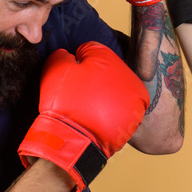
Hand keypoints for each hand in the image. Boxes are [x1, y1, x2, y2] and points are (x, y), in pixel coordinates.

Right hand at [18, 42, 149, 191]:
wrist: (72, 139)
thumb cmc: (64, 102)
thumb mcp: (56, 68)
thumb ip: (64, 54)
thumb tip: (72, 56)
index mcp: (109, 58)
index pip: (91, 52)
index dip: (78, 63)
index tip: (73, 77)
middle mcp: (128, 75)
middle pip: (107, 70)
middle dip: (95, 78)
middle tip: (81, 94)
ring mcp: (134, 97)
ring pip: (116, 89)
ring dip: (106, 94)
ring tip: (90, 107)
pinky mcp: (135, 117)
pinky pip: (121, 108)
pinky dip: (112, 111)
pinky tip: (100, 117)